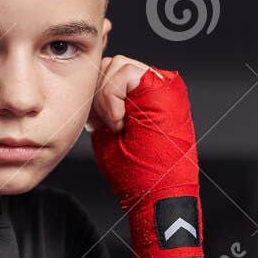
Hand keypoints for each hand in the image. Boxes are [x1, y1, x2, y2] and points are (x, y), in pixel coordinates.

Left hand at [87, 59, 202, 257]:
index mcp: (146, 97)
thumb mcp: (112, 132)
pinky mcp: (166, 85)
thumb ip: (106, 105)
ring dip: (107, 98)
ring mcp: (164, 84)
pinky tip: (122, 123)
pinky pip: (124, 72)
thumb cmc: (138, 172)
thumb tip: (91, 89)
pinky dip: (114, 98)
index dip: (96, 96)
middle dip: (100, 95)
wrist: (157, 193)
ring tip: (118, 127)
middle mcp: (158, 87)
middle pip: (111, 65)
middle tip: (108, 126)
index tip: (99, 124)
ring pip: (116, 65)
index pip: (110, 74)